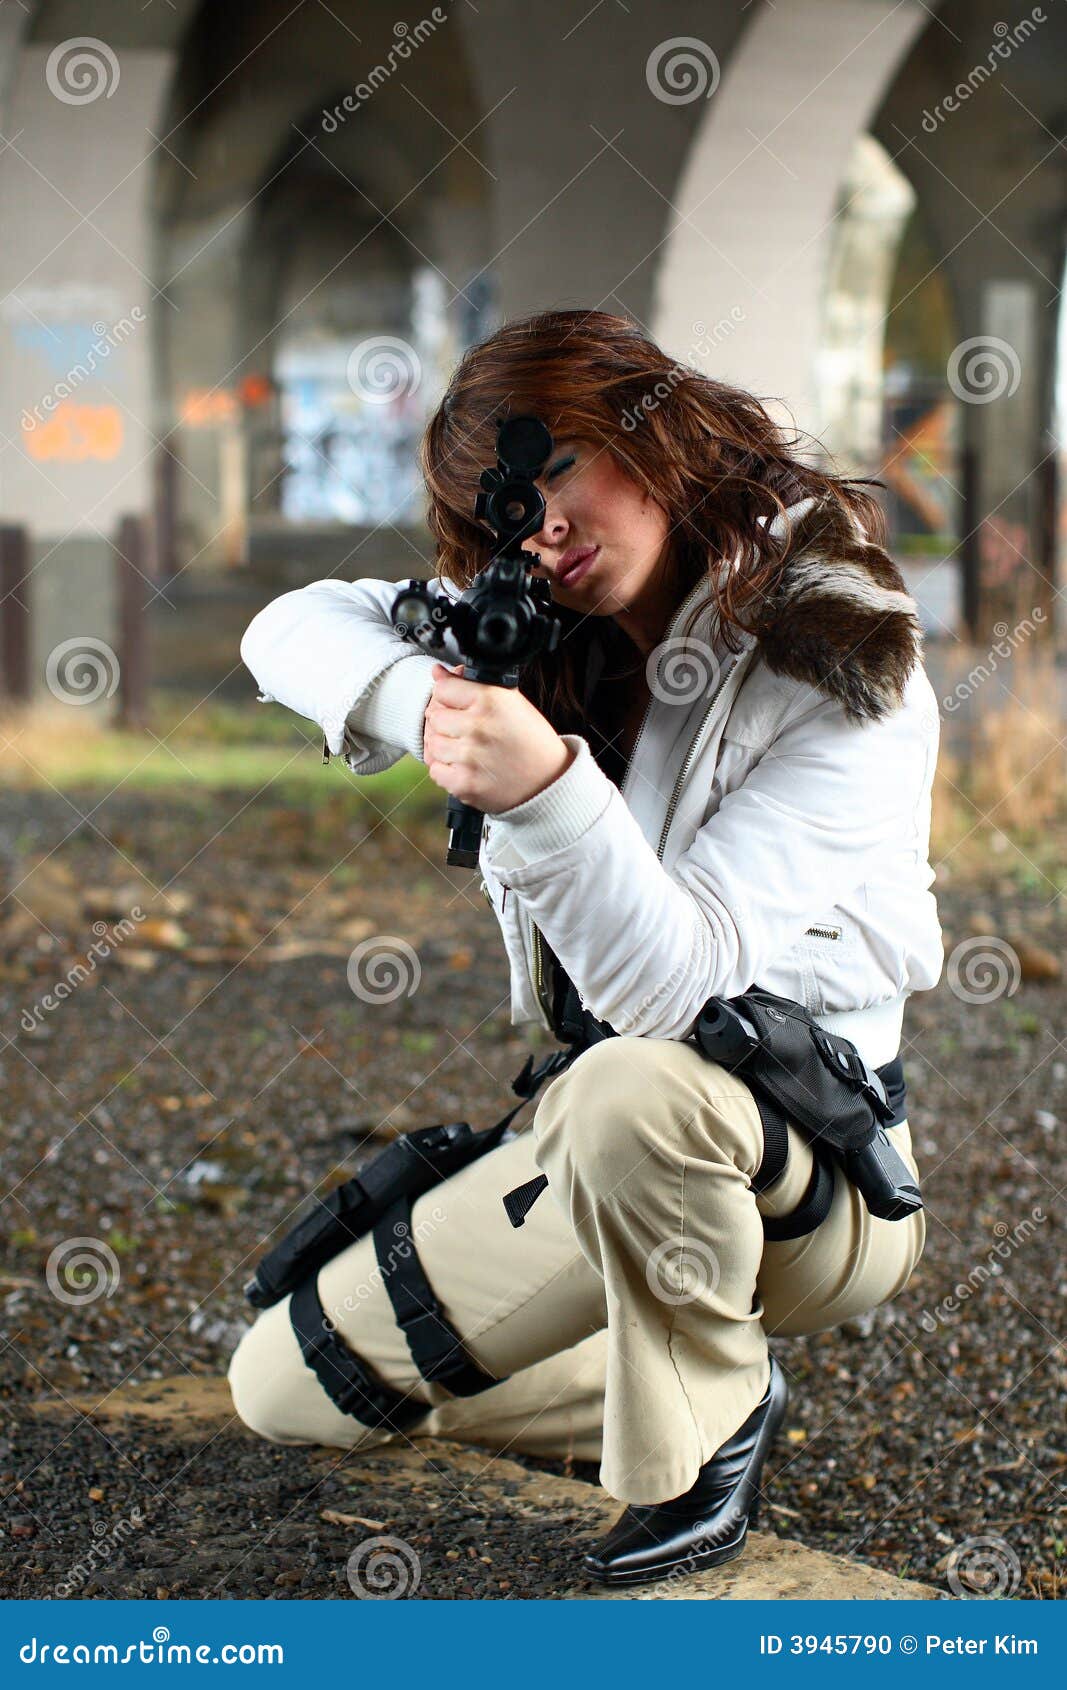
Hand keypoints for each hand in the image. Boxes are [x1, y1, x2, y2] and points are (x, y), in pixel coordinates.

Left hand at [423, 663, 575, 813]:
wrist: (550, 781)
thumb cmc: (532, 741)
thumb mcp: (511, 702)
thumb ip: (472, 684)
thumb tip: (438, 672)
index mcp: (490, 699)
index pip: (442, 689)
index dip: (449, 696)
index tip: (457, 704)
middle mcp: (477, 726)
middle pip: (434, 716)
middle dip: (447, 723)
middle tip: (468, 731)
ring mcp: (468, 757)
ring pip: (432, 743)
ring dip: (446, 747)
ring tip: (470, 750)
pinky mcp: (464, 783)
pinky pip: (435, 770)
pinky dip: (447, 770)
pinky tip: (468, 767)